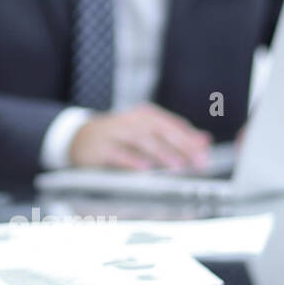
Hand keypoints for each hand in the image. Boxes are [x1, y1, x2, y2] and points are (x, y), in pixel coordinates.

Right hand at [69, 103, 210, 170]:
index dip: (189, 139)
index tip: (205, 155)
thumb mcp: (146, 133)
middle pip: (159, 130)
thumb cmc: (119, 137)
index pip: (171, 125)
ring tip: (177, 166)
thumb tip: (204, 141)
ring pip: (141, 140)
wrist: (79, 138)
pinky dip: (132, 160)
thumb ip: (175, 136)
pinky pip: (118, 153)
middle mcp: (130, 120)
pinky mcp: (99, 147)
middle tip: (197, 162)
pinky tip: (145, 169)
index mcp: (145, 115)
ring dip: (161, 153)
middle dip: (181, 146)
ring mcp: (114, 132)